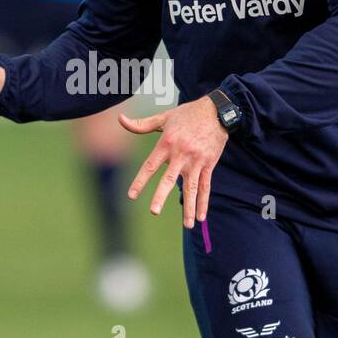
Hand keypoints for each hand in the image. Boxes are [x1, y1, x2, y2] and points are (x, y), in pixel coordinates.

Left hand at [120, 96, 228, 229]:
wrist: (216, 111)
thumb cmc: (186, 114)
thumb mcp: (164, 117)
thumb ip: (142, 124)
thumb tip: (120, 119)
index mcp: (167, 143)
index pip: (150, 165)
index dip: (140, 181)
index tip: (131, 195)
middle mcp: (181, 153)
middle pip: (169, 179)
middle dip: (161, 196)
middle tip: (154, 211)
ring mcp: (196, 161)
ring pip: (191, 187)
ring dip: (189, 207)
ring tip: (187, 226)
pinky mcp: (209, 164)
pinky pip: (206, 186)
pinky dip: (203, 202)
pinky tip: (201, 217)